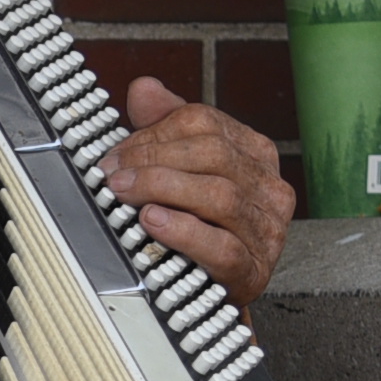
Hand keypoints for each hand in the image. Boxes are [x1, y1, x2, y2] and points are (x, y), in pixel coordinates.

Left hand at [102, 79, 296, 313]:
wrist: (209, 292)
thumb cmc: (197, 224)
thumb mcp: (182, 169)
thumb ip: (164, 126)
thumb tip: (143, 88)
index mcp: (254, 153)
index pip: (205, 123)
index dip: (153, 134)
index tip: (114, 153)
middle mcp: (269, 188)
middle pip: (214, 155)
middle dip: (153, 160)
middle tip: (111, 174)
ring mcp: (267, 229)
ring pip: (220, 197)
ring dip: (163, 189)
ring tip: (124, 193)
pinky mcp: (254, 269)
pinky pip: (222, 246)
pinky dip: (183, 231)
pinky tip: (153, 222)